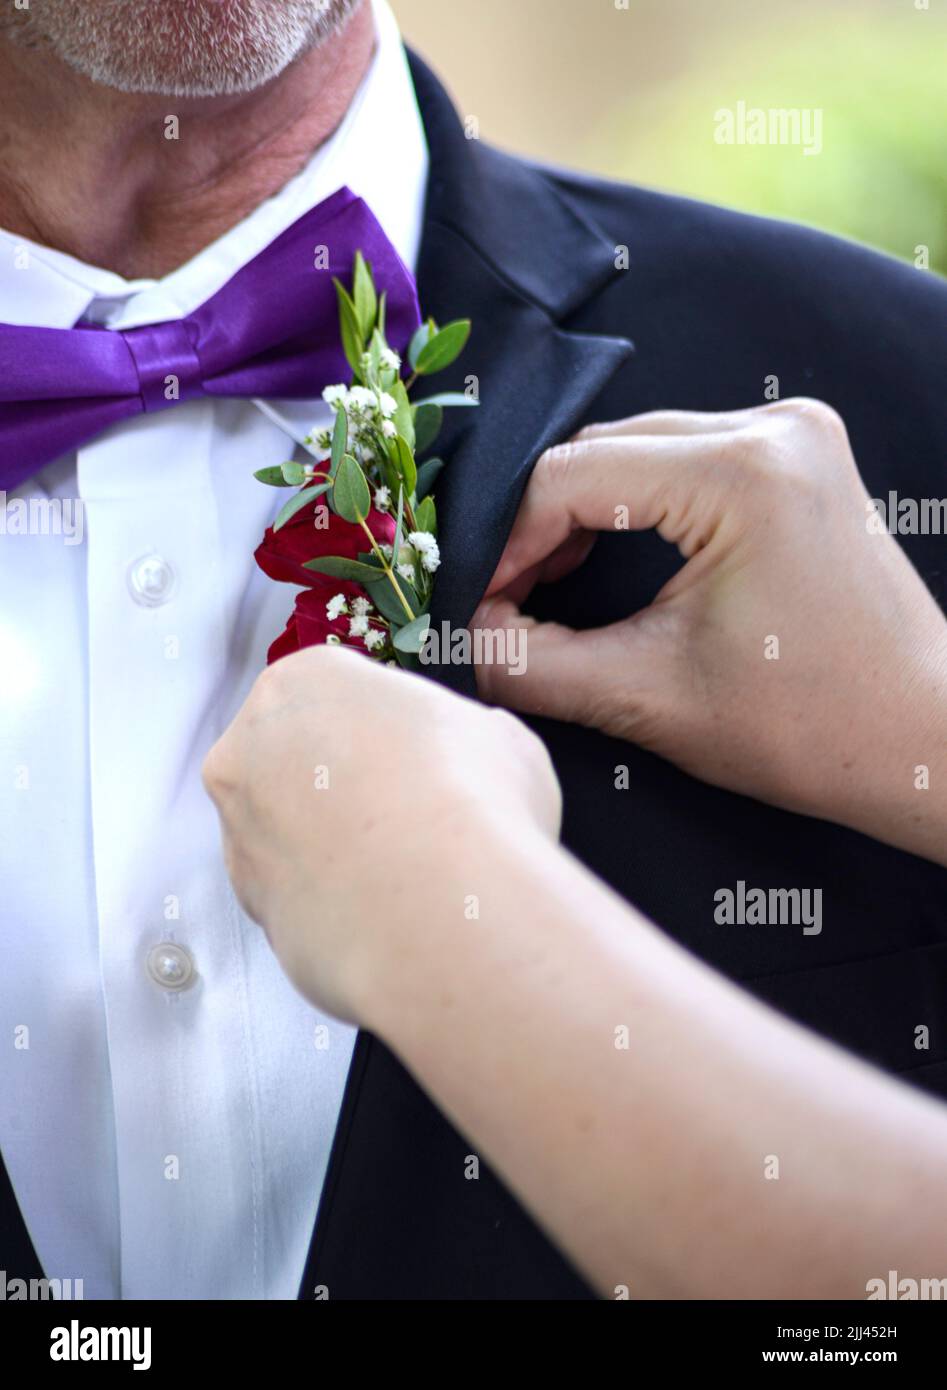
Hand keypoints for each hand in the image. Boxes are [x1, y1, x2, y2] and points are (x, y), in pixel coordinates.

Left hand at [202, 646, 560, 1020]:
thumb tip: (476, 750)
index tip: (421, 761)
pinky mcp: (245, 903)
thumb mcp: (500, 739)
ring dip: (328, 845)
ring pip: (282, 829)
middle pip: (294, 756)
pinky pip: (289, 893)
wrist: (439, 911)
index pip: (339, 695)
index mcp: (306, 679)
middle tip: (408, 816)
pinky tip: (378, 912)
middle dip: (342, 785)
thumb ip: (465, 736)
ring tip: (400, 874)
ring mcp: (238, 828)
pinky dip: (325, 901)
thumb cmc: (472, 802)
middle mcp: (249, 745)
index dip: (387, 732)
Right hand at [475, 399, 946, 861]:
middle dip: (537, 526)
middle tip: (501, 600)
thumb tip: (459, 637)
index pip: (571, 477)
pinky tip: (599, 558)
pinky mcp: (795, 454)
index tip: (478, 605)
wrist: (922, 740)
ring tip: (541, 586)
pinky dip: (627, 504)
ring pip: (633, 450)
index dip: (506, 542)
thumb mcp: (650, 700)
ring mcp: (791, 433)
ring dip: (577, 512)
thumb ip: (531, 665)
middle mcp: (773, 427)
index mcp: (744, 473)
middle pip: (599, 452)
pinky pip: (677, 457)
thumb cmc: (812, 728)